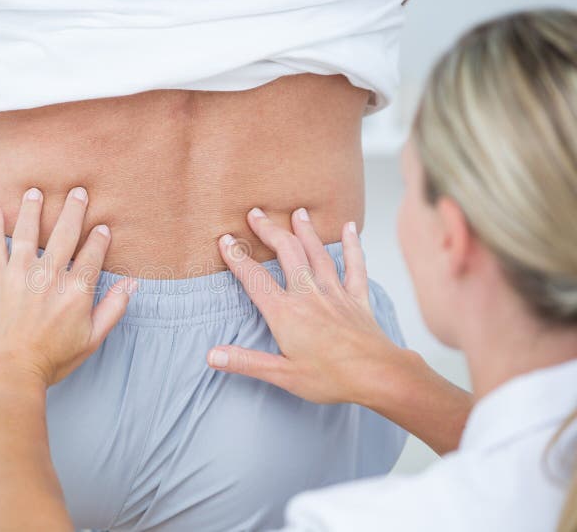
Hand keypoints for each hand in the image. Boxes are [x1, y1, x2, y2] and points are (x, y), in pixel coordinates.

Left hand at [0, 187, 135, 390]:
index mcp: (77, 291)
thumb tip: (132, 284)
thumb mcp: (92, 338)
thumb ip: (114, 308)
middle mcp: (50, 276)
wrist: (10, 374)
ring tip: (36, 191)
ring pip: (29, 232)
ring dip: (34, 208)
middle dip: (73, 210)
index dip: (98, 238)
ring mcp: (21, 274)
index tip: (101, 227)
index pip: (92, 254)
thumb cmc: (52, 360)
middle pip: (64, 234)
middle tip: (78, 191)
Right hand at [207, 208, 402, 404]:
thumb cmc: (331, 378)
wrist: (378, 376)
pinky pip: (355, 266)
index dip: (238, 258)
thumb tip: (212, 355)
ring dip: (305, 231)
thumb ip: (245, 362)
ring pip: (317, 253)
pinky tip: (351, 228)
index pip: (255, 279)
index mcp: (286, 313)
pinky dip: (353, 245)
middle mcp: (308, 295)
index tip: (225, 240)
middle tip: (256, 214)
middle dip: (269, 231)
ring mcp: (335, 294)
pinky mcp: (357, 299)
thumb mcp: (282, 375)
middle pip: (286, 253)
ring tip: (297, 213)